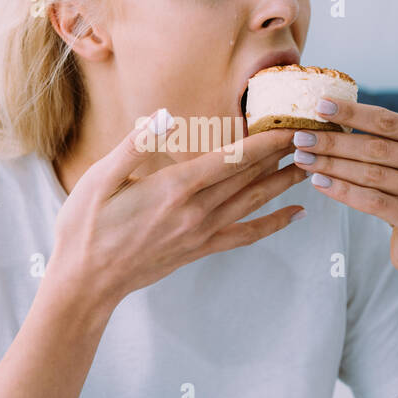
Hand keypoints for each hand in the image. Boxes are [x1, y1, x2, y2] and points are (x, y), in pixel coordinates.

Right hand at [49, 115, 307, 309]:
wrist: (85, 281)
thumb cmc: (86, 227)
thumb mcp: (99, 179)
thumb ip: (135, 146)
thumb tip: (164, 116)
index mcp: (174, 188)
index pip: (232, 158)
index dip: (265, 141)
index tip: (291, 125)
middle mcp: (196, 211)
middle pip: (250, 177)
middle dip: (283, 155)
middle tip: (312, 136)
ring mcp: (201, 233)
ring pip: (253, 202)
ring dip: (285, 183)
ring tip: (311, 165)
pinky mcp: (200, 249)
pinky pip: (246, 235)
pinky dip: (273, 224)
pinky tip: (295, 215)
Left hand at [291, 99, 397, 278]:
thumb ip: (384, 140)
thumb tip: (330, 115)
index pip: (388, 121)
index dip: (352, 112)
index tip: (319, 105)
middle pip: (377, 147)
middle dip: (334, 141)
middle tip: (301, 137)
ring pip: (372, 174)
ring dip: (331, 165)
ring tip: (302, 159)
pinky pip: (373, 201)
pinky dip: (342, 191)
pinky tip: (319, 183)